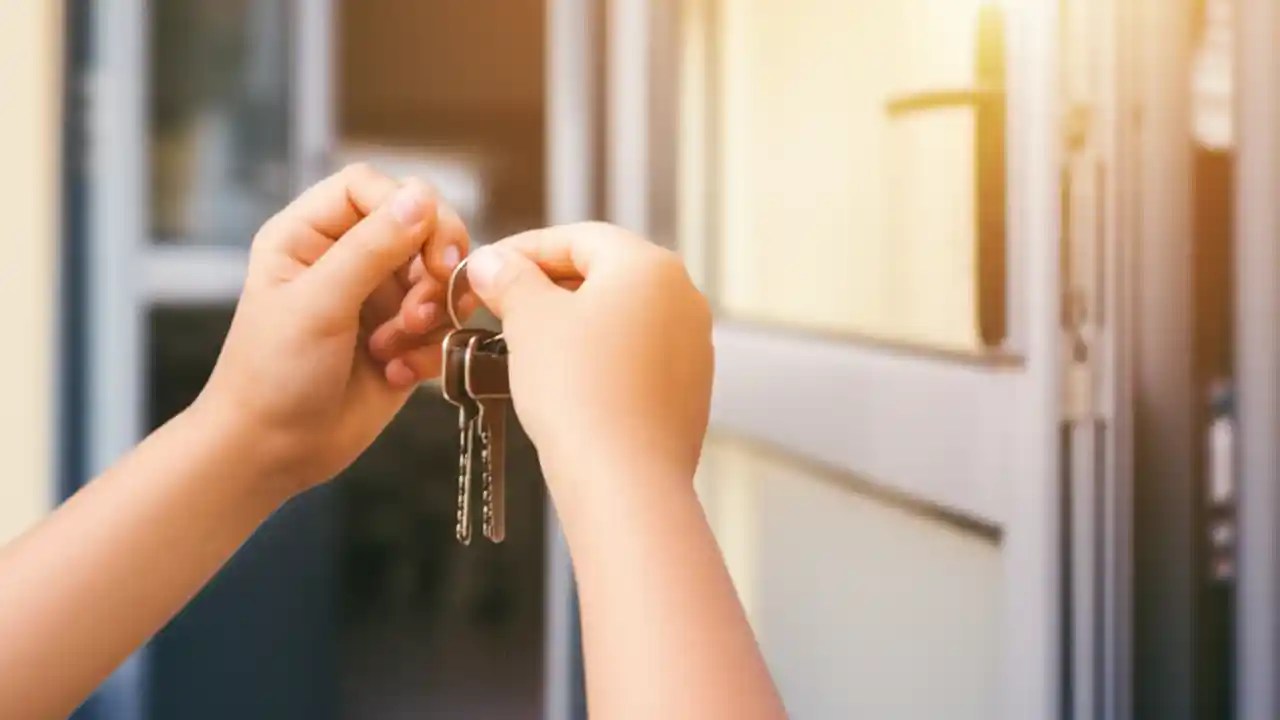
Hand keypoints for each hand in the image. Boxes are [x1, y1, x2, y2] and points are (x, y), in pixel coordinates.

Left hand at [194, 163, 467, 495]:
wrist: (274, 452)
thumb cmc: (273, 374)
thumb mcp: (318, 303)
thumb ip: (372, 247)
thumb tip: (423, 196)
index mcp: (309, 234)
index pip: (374, 188)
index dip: (408, 207)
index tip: (428, 248)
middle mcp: (348, 257)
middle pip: (421, 224)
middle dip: (434, 262)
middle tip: (431, 300)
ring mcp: (379, 297)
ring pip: (441, 276)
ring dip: (432, 312)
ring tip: (397, 347)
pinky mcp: (404, 337)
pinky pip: (445, 323)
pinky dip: (431, 348)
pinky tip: (397, 374)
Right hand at [459, 222, 712, 495]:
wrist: (625, 479)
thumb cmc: (577, 391)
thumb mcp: (529, 320)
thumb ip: (509, 279)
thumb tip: (490, 261)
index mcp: (649, 264)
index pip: (578, 238)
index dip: (523, 250)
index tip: (486, 269)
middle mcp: (683, 296)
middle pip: (604, 273)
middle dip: (547, 286)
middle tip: (499, 306)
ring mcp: (693, 344)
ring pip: (620, 317)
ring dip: (571, 323)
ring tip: (524, 344)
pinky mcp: (690, 387)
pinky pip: (636, 356)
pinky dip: (599, 357)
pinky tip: (563, 380)